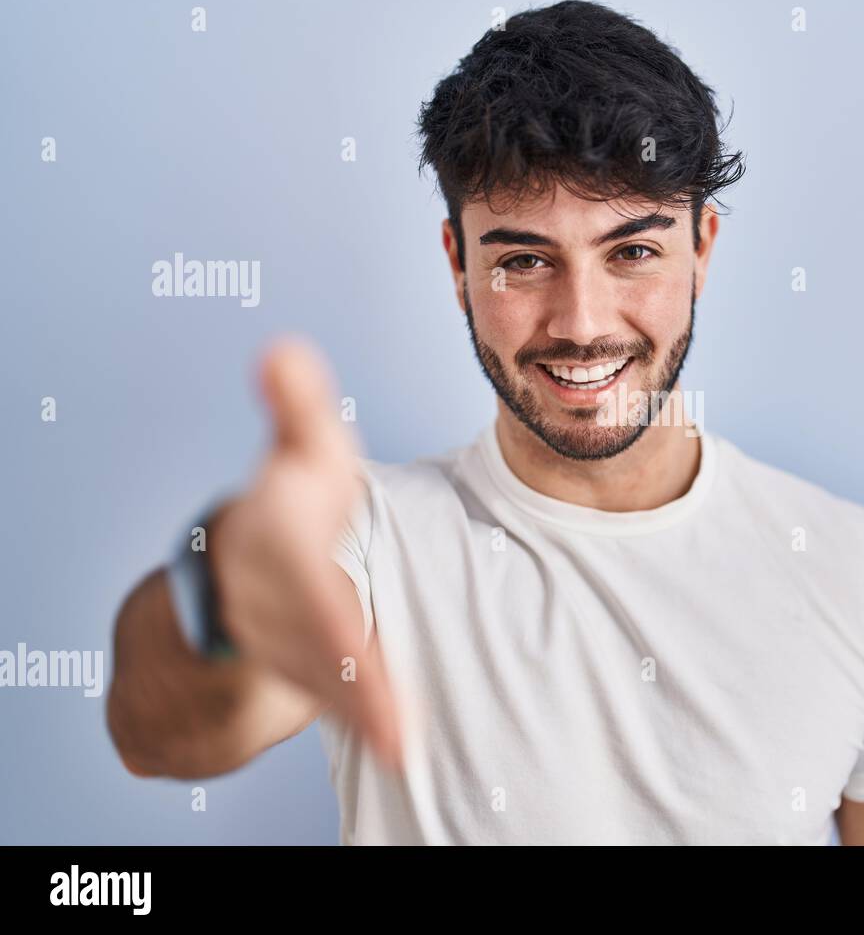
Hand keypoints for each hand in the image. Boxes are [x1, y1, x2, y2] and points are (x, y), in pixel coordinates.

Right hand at [210, 338, 403, 770]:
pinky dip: (364, 722)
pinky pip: (334, 700)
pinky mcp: (304, 675)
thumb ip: (299, 407)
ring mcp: (281, 649)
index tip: (351, 644)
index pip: (298, 581)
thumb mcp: (300, 454)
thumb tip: (283, 347)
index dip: (323, 612)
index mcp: (271, 548)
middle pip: (312, 644)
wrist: (231, 577)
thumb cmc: (286, 509)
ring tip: (401, 742)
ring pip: (321, 682)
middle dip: (349, 680)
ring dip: (359, 712)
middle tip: (391, 722)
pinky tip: (401, 748)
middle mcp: (266, 607)